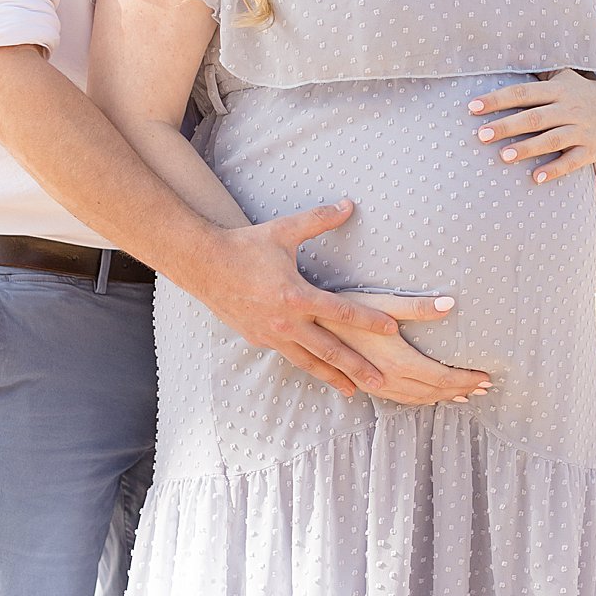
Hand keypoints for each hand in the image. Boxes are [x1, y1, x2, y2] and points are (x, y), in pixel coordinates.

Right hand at [177, 201, 407, 397]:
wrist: (203, 265)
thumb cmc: (245, 245)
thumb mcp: (284, 230)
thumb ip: (319, 219)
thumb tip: (348, 204)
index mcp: (296, 295)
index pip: (342, 311)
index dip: (369, 320)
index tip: (392, 329)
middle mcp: (286, 321)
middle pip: (330, 350)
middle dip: (358, 366)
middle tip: (382, 383)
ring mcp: (271, 334)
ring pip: (309, 362)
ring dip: (333, 377)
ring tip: (353, 391)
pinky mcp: (258, 339)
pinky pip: (288, 356)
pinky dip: (307, 366)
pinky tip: (317, 371)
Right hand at [320, 292, 492, 405]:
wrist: (302, 323)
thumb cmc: (342, 306)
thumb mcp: (382, 302)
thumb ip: (417, 307)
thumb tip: (450, 304)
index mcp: (397, 360)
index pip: (442, 378)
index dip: (466, 380)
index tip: (486, 378)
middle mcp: (386, 378)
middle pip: (432, 392)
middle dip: (460, 391)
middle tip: (483, 389)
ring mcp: (372, 384)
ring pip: (415, 399)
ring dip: (441, 399)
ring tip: (462, 396)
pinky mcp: (360, 383)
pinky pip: (398, 398)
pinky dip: (418, 400)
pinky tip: (424, 396)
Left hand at [468, 63, 595, 184]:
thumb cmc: (581, 94)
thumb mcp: (564, 77)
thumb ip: (539, 73)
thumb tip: (506, 54)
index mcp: (559, 90)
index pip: (523, 93)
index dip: (498, 99)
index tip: (473, 107)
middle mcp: (570, 108)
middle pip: (535, 117)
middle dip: (507, 126)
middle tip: (481, 134)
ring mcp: (582, 130)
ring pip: (552, 139)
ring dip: (527, 148)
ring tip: (503, 156)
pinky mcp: (592, 150)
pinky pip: (572, 161)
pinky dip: (555, 169)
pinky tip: (535, 178)